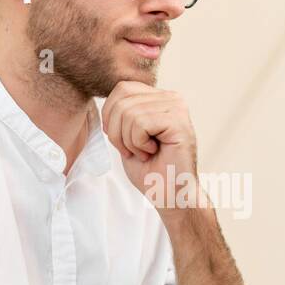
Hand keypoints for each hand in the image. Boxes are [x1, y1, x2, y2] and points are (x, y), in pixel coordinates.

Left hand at [101, 81, 198, 202]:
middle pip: (122, 100)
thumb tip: (106, 100)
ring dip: (129, 141)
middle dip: (117, 132)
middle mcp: (171, 98)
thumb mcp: (128, 136)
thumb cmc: (151, 171)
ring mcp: (177, 108)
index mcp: (160, 98)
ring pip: (128, 113)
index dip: (111, 115)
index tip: (124, 140)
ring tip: (145, 153)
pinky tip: (153, 152)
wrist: (171, 196)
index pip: (122, 89)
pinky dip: (138, 144)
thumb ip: (121, 114)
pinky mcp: (178, 122)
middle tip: (135, 151)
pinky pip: (140, 123)